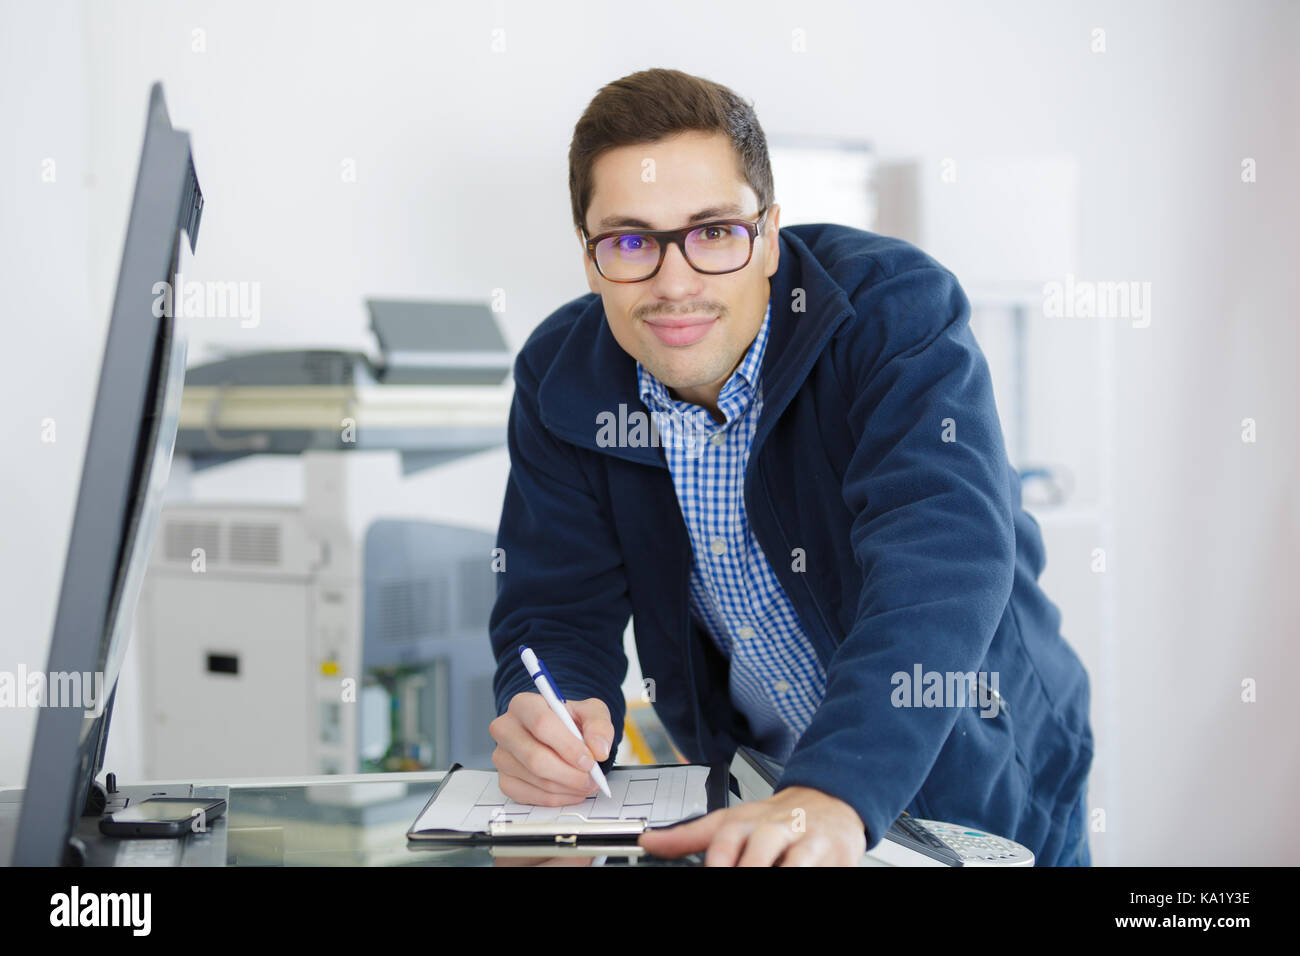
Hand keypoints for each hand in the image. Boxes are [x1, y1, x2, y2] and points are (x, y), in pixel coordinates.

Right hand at [490, 693, 613, 805]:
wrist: (559, 735)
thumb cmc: (570, 721)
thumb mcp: (591, 712)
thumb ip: (599, 726)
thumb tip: (599, 750)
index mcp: (524, 704)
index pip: (542, 724)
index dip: (568, 746)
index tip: (589, 760)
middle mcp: (506, 729)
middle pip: (535, 758)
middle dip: (570, 774)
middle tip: (592, 778)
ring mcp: (502, 757)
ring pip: (536, 780)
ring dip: (568, 787)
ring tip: (586, 783)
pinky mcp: (505, 780)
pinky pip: (531, 797)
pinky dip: (557, 798)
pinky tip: (571, 790)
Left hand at [637, 785, 865, 865]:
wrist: (829, 800)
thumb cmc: (774, 819)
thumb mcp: (731, 821)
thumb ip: (689, 835)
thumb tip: (649, 842)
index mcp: (744, 821)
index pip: (724, 837)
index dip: (717, 858)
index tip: (710, 870)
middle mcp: (773, 829)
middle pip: (758, 850)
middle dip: (747, 868)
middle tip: (730, 875)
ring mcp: (803, 841)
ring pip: (792, 861)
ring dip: (775, 871)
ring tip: (765, 878)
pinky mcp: (830, 853)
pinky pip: (815, 867)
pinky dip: (804, 874)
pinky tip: (796, 876)